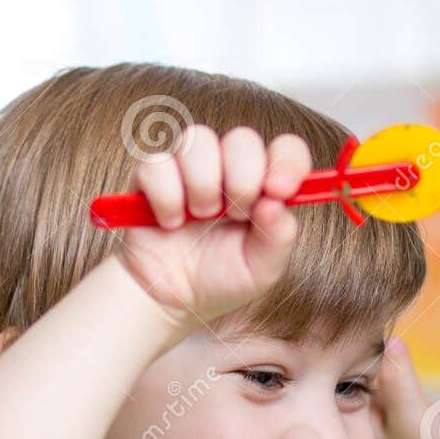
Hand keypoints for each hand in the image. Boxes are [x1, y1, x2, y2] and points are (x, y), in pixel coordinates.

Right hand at [116, 126, 309, 329]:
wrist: (170, 299)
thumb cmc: (219, 278)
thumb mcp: (260, 270)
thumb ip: (279, 237)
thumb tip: (276, 202)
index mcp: (262, 186)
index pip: (286, 149)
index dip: (288, 161)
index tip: (278, 190)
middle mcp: (228, 168)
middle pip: (242, 139)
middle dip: (242, 180)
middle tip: (234, 216)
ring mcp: (189, 168)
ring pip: (199, 140)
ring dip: (203, 185)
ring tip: (199, 218)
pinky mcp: (151, 175)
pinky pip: (157, 164)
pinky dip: (166, 198)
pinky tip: (170, 223)